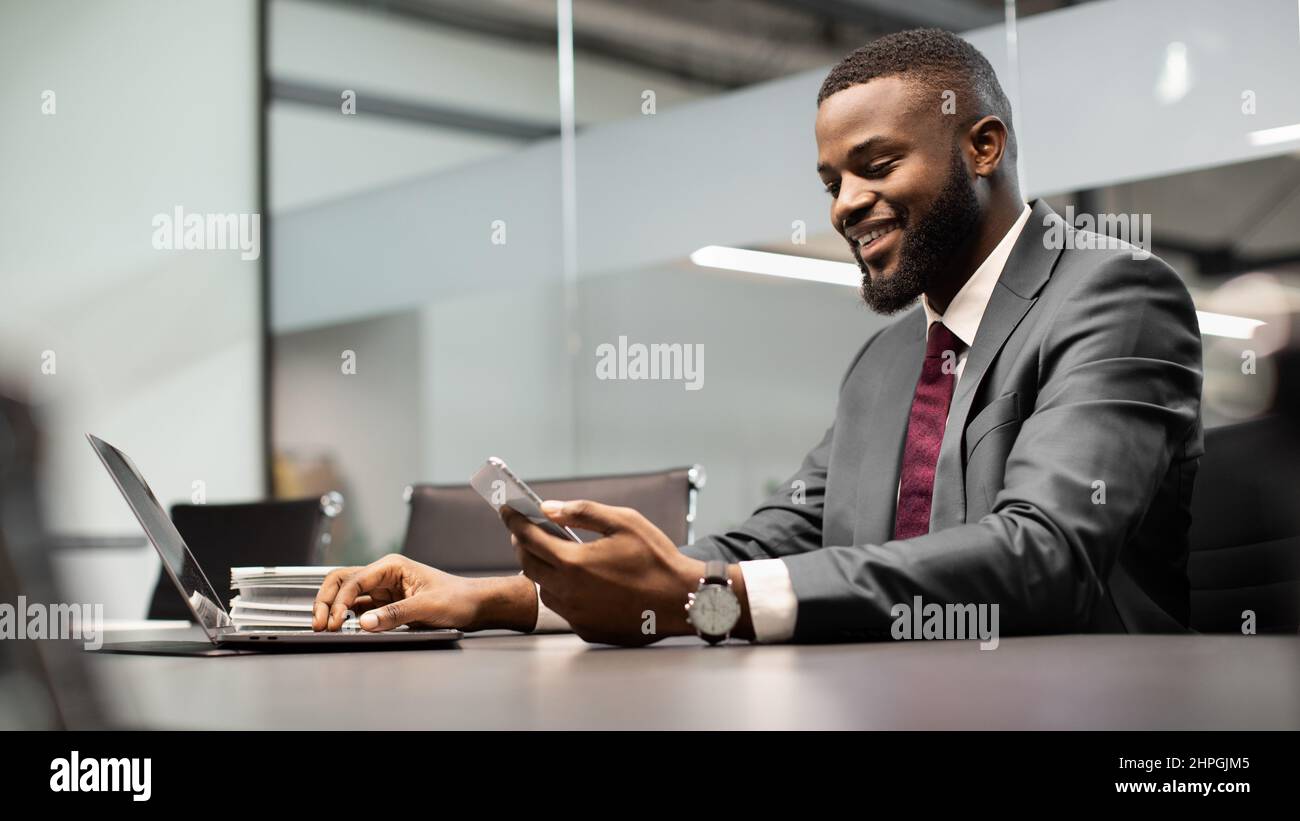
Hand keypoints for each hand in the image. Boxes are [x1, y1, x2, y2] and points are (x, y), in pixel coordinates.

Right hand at [311, 554, 534, 632]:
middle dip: (327, 600)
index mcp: (391, 566)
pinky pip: (358, 608)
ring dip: (333, 609)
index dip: (339, 601)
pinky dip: (346, 617)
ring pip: (346, 594)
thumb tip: (364, 623)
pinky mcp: (385, 603)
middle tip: (319, 624)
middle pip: (341, 581)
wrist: (474, 605)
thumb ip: (395, 615)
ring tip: (323, 627)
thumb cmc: (456, 599)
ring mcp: (382, 589)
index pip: (354, 580)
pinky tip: (340, 628)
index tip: (334, 622)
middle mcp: (383, 574)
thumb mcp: (427, 607)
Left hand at [501, 500, 731, 645]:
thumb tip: (548, 508)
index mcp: (574, 563)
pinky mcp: (586, 629)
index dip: (515, 521)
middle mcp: (569, 592)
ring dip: (541, 569)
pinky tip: (575, 579)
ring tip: (552, 554)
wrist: (681, 600)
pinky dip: (561, 590)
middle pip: (528, 564)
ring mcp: (576, 614)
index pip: (529, 538)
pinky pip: (562, 606)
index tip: (508, 511)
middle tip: (525, 530)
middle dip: (522, 544)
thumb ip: (582, 513)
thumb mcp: (623, 522)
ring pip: (543, 588)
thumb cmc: (656, 558)